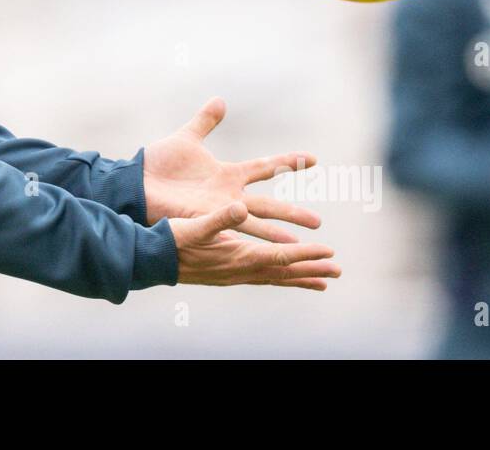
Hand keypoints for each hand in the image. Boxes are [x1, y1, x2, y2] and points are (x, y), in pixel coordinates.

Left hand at [143, 96, 321, 241]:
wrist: (136, 181)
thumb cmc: (159, 163)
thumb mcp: (188, 137)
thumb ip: (206, 121)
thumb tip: (220, 100)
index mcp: (227, 175)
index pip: (266, 166)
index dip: (289, 161)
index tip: (314, 159)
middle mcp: (228, 195)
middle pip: (269, 203)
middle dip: (293, 212)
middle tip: (319, 222)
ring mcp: (218, 209)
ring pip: (256, 222)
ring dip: (278, 232)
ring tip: (300, 243)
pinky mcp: (205, 219)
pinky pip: (231, 228)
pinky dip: (249, 234)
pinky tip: (267, 245)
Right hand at [169, 202, 339, 290]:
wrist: (151, 261)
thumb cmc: (171, 240)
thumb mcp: (195, 225)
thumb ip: (219, 218)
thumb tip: (241, 207)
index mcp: (237, 257)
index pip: (280, 257)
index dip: (306, 254)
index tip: (329, 251)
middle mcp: (240, 270)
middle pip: (284, 271)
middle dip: (312, 270)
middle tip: (338, 270)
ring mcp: (234, 276)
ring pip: (275, 278)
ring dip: (299, 277)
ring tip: (321, 282)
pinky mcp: (228, 275)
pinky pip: (262, 278)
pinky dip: (279, 277)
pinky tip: (282, 276)